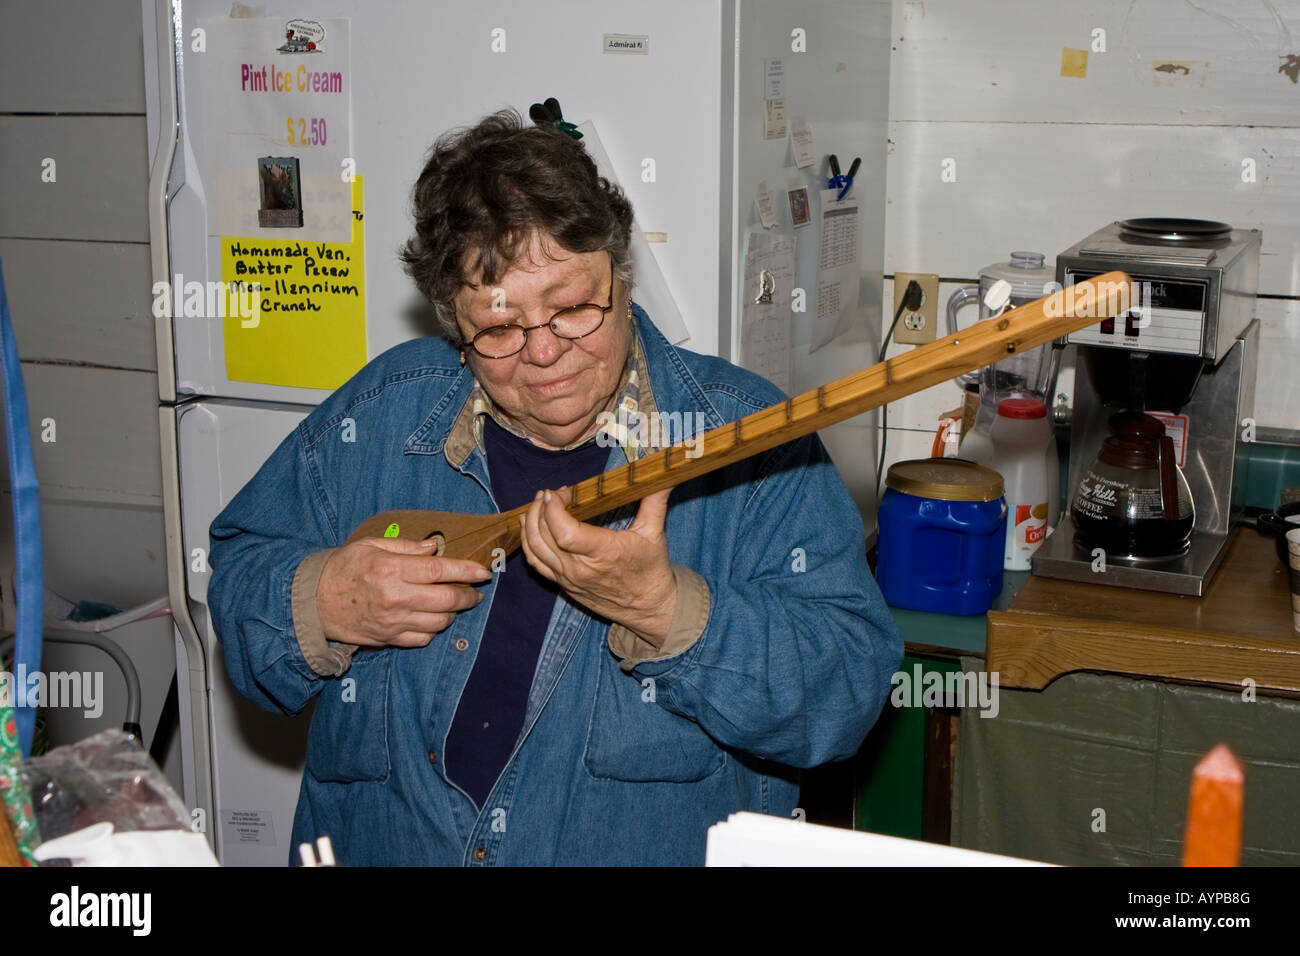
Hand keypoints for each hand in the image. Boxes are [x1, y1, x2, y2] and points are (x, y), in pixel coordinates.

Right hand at [316, 537, 490, 648]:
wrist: (312, 602)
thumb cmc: (341, 568)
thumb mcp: (370, 545)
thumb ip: (406, 546)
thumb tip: (435, 547)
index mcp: (391, 569)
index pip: (440, 570)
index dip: (467, 571)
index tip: (483, 572)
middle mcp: (395, 597)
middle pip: (447, 599)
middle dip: (468, 595)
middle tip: (474, 592)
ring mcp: (392, 621)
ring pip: (439, 622)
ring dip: (452, 613)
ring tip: (452, 603)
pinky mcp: (388, 638)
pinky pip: (423, 638)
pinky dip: (434, 629)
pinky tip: (432, 618)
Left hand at [519, 486, 676, 645]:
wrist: (648, 607)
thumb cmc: (651, 569)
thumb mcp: (655, 533)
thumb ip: (654, 500)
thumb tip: (663, 474)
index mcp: (604, 553)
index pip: (565, 532)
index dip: (554, 509)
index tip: (558, 492)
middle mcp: (581, 568)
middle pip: (544, 536)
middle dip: (540, 509)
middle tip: (549, 494)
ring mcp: (569, 578)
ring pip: (535, 549)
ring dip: (530, 523)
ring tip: (537, 504)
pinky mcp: (563, 584)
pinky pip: (536, 563)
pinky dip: (528, 543)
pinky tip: (530, 527)